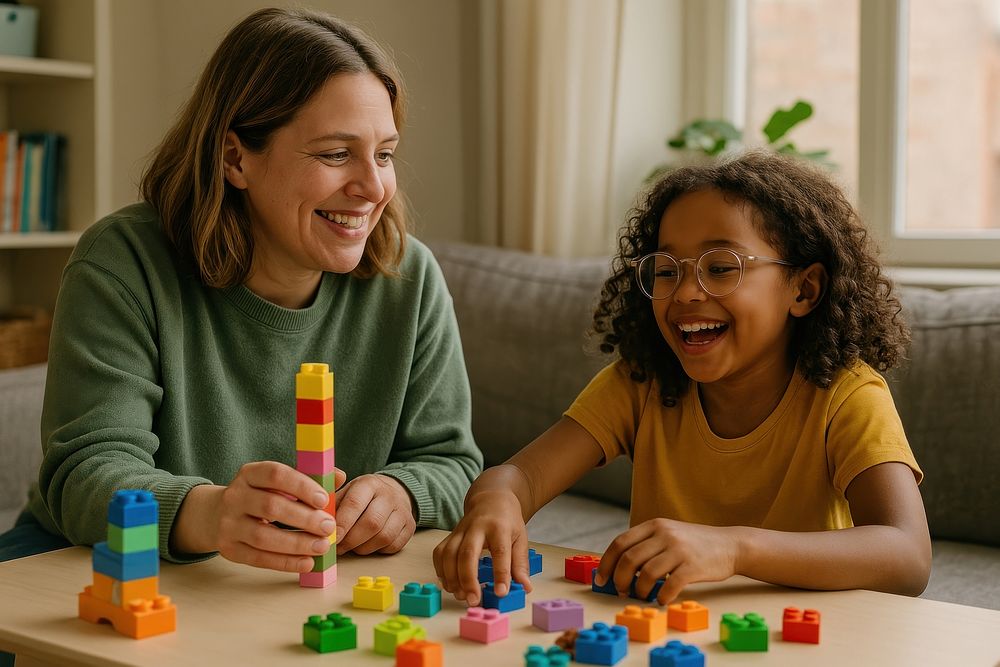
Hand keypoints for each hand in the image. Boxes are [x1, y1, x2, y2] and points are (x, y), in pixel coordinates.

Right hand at [192, 461, 341, 571]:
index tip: (324, 499)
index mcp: (249, 473)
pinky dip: (285, 563)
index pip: (275, 474)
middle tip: (328, 527)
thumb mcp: (277, 482)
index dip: (301, 486)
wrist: (215, 514)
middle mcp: (234, 496)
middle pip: (270, 507)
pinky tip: (306, 562)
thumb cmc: (259, 495)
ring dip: (296, 544)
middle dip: (304, 518)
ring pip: (263, 536)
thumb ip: (308, 478)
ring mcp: (228, 524)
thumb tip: (338, 477)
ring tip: (322, 546)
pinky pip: (258, 558)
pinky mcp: (229, 548)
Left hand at [334, 474, 416, 555]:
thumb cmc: (362, 496)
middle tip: (338, 548)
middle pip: (371, 523)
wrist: (393, 492)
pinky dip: (378, 550)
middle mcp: (389, 495)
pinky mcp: (410, 526)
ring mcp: (403, 511)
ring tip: (351, 546)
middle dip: (351, 540)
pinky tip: (368, 545)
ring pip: (383, 537)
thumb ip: (332, 503)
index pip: (355, 503)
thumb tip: (317, 518)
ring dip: (363, 548)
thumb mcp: (346, 491)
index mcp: (369, 483)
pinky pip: (393, 546)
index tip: (331, 537)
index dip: (342, 523)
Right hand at [432, 490, 532, 605]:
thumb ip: (520, 564)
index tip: (501, 593)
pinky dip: (441, 571)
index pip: (500, 551)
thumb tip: (525, 587)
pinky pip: (439, 553)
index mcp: (499, 527)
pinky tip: (450, 584)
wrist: (491, 499)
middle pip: (467, 553)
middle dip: (468, 579)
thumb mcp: (520, 539)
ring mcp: (460, 530)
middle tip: (473, 600)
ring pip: (449, 554)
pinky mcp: (449, 535)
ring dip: (452, 578)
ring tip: (461, 595)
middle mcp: (477, 527)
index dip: (500, 574)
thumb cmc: (507, 522)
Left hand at [594, 518, 740, 604]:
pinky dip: (661, 597)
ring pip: (646, 574)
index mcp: (654, 525)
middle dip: (619, 579)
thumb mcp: (668, 535)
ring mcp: (679, 549)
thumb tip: (619, 571)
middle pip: (629, 559)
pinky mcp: (693, 566)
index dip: (607, 562)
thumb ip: (646, 546)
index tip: (602, 579)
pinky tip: (661, 600)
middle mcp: (665, 534)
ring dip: (639, 590)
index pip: (620, 542)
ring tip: (642, 596)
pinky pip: (669, 586)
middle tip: (621, 591)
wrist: (730, 544)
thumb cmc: (694, 545)